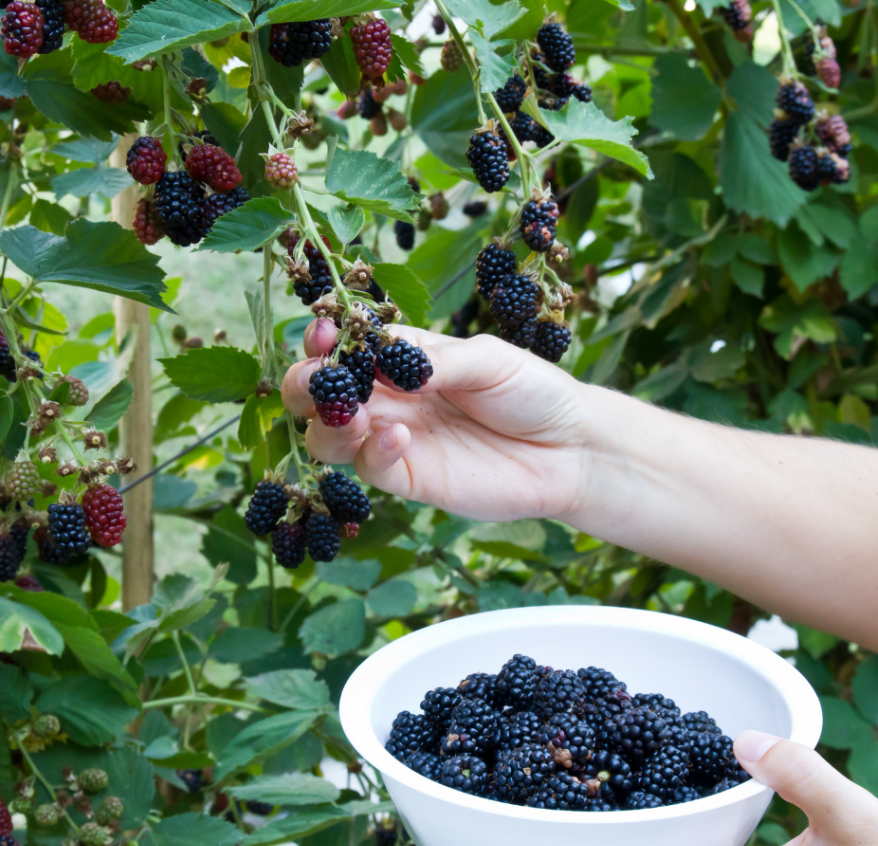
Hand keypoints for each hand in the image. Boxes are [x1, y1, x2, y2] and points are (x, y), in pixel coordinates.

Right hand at [280, 319, 594, 522]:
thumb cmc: (533, 392)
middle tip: (316, 381)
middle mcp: (391, 399)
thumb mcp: (488, 360)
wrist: (571, 449)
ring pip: (330, 437)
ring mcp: (396, 441)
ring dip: (327, 424)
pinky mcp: (411, 479)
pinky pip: (370, 470)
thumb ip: (435, 360)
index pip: (348, 347)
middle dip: (306, 385)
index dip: (327, 341)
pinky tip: (397, 437)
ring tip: (352, 414)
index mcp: (404, 360)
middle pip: (321, 394)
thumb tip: (381, 358)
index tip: (325, 334)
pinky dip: (370, 453)